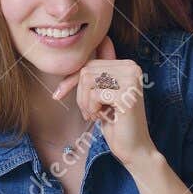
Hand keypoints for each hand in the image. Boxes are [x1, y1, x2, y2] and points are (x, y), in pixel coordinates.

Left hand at [53, 38, 154, 167]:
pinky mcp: (126, 95)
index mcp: (128, 65)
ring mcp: (131, 80)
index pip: (89, 64)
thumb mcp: (102, 93)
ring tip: (96, 114)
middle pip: (87, 71)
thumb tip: (94, 45)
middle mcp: (133, 68)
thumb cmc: (115, 121)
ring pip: (88, 80)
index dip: (72, 80)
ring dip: (85, 102)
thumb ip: (97, 72)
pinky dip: (92, 109)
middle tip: (90, 112)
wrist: (133, 147)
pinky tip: (103, 118)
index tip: (58, 94)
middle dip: (81, 94)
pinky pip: (94, 94)